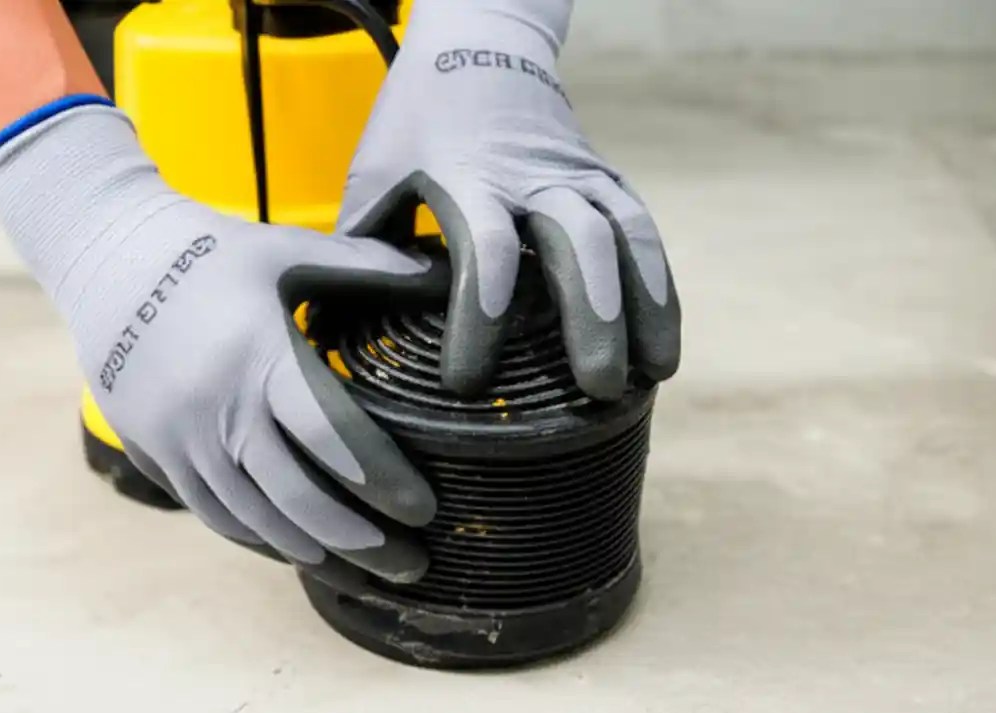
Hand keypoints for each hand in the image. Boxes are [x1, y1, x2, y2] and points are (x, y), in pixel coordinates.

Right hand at [0, 103, 446, 586]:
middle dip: (358, 540)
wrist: (107, 260)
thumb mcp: (288, 250)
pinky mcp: (153, 452)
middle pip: (294, 496)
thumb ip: (367, 265)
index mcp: (257, 356)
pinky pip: (212, 512)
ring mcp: (178, 438)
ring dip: (312, 552)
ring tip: (364, 571)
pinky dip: (260, 538)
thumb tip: (444, 270)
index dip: (382, 480)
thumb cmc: (212, 252)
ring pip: (252, 518)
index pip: (331, 436)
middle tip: (410, 562)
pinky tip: (299, 550)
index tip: (425, 510)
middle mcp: (216, 408)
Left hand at [339, 0, 679, 398]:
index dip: (478, 318)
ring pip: (626, 237)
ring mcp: (578, 174)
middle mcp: (534, 176)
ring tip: (656, 374)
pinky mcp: (605, 177)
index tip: (466, 382)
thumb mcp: (375, 172)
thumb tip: (330, 331)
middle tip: (598, 388)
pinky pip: (642, 231)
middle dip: (594, 318)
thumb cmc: (416, 118)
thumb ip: (362, 248)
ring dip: (647, 305)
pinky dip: (658, 285)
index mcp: (468, 178)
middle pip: (579, 245)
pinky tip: (664, 342)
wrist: (482, 42)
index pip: (484, 251)